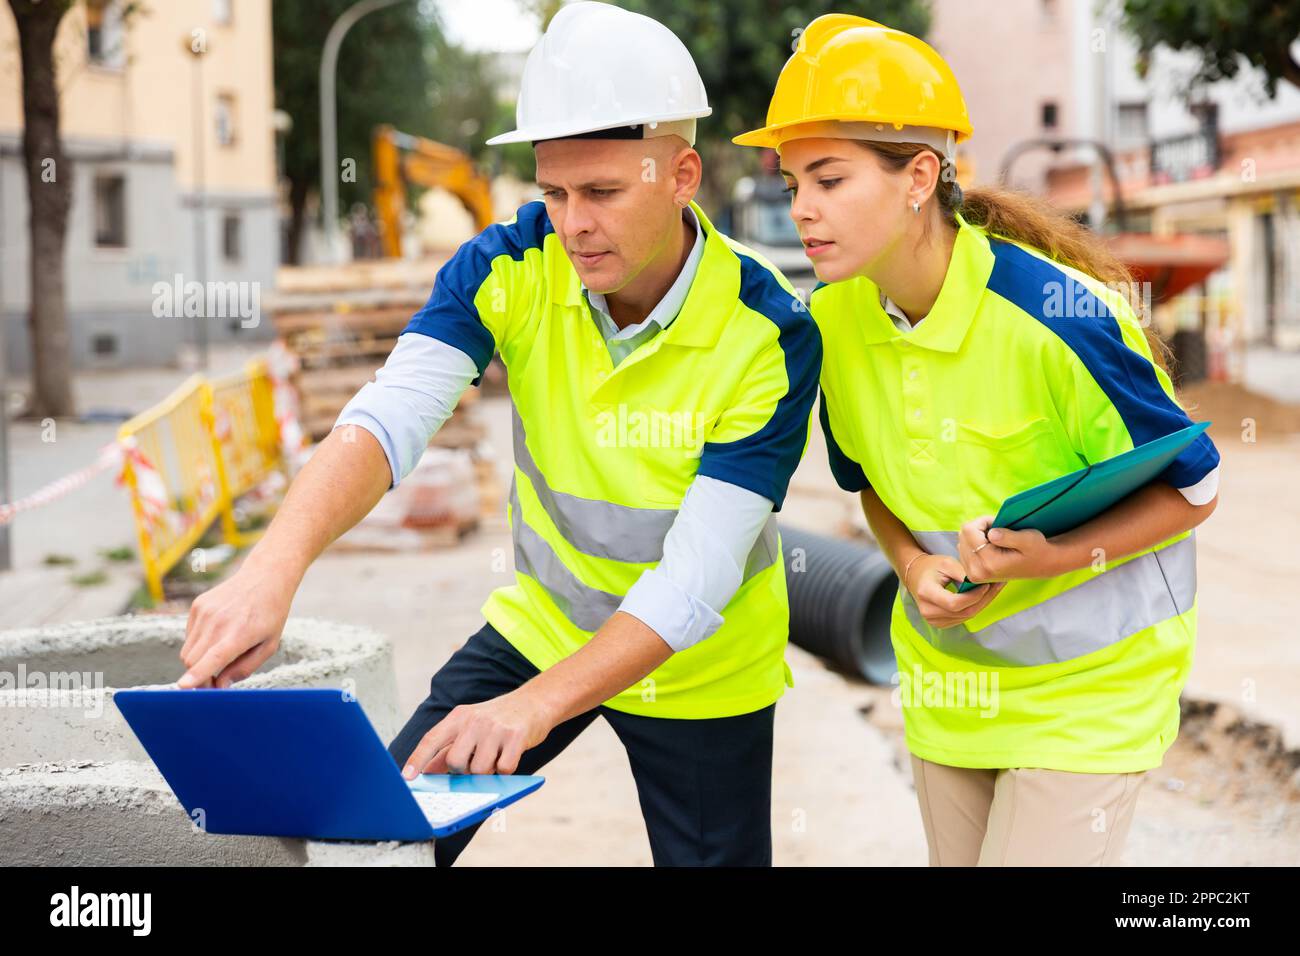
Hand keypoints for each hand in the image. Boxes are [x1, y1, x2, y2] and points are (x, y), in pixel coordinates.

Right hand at [178, 563, 294, 688]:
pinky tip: (218, 633)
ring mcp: (205, 611)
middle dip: (199, 676)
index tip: (183, 686)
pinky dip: (198, 642)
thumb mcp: (269, 645)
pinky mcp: (197, 605)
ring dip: (198, 660)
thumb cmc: (271, 615)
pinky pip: (189, 635)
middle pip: (192, 661)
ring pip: (187, 651)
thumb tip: (220, 685)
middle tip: (214, 681)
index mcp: (240, 634)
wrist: (265, 577)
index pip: (213, 658)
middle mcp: (218, 622)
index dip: (197, 674)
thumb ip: (245, 668)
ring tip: (221, 652)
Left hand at [400, 689, 557, 777]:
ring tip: (495, 757)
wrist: (535, 702)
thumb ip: (449, 747)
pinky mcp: (516, 737)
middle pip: (455, 762)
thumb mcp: (470, 726)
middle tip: (475, 762)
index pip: (431, 739)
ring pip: (479, 770)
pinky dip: (506, 770)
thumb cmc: (497, 720)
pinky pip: (504, 770)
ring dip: (487, 772)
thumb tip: (427, 772)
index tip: (406, 778)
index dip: (417, 760)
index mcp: (459, 716)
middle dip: (462, 771)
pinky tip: (509, 755)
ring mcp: (496, 728)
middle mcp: (475, 720)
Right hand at [906, 553, 1005, 627]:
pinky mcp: (940, 624)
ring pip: (966, 617)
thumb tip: (981, 582)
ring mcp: (933, 620)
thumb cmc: (932, 567)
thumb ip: (963, 573)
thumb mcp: (947, 563)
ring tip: (992, 589)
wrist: (917, 577)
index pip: (954, 603)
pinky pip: (963, 618)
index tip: (986, 585)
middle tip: (996, 586)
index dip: (973, 596)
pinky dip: (975, 608)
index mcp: (926, 593)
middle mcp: (928, 611)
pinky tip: (982, 597)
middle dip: (983, 600)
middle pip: (963, 612)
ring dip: (982, 604)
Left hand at [958, 516, 1061, 584]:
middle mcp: (977, 572)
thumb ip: (1008, 537)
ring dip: (977, 535)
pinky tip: (990, 547)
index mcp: (989, 563)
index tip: (999, 524)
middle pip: (963, 534)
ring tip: (996, 540)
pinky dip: (975, 543)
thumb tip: (990, 534)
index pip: (969, 530)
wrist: (1042, 565)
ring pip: (962, 541)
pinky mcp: (973, 574)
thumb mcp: (1028, 539)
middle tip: (999, 531)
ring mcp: (973, 574)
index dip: (983, 521)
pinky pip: (964, 549)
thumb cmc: (1037, 549)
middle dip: (979, 528)